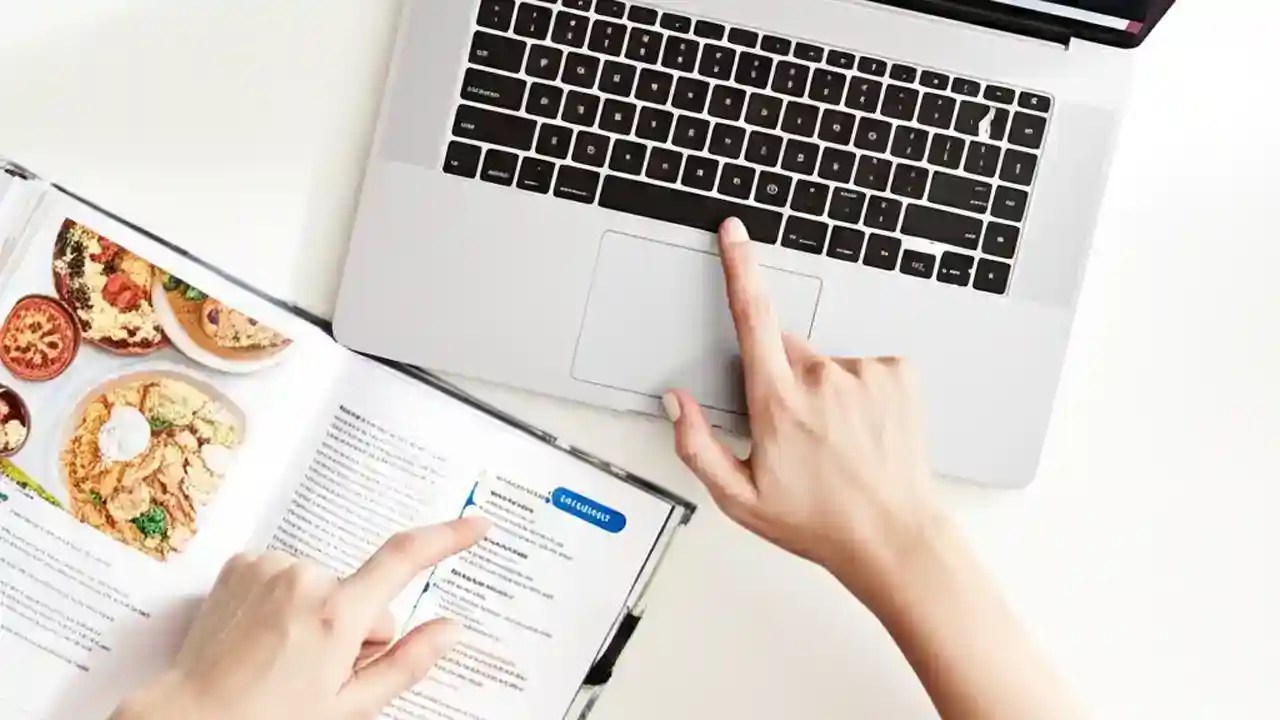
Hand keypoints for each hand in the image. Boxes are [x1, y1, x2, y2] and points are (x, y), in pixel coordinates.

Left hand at [113, 517, 490, 719]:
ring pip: (324, 584)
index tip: (477, 525)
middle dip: (356, 627)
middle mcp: (305, 579)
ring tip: (285, 656)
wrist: (189, 719)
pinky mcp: (244, 563)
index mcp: (336, 615)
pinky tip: (265, 634)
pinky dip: (285, 601)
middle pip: (362, 593)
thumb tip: (449, 630)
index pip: (406, 559)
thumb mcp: (347, 707)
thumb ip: (406, 664)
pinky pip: (289, 574)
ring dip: (317, 614)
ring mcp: (269, 567)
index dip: (449, 538)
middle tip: (322, 670)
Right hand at [662, 217, 944, 606]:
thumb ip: (695, 445)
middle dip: (781, 378)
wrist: (893, 537)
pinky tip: (862, 430)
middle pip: (787, 351)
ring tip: (835, 441)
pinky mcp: (898, 374)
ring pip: (826, 364)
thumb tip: (674, 402)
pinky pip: (863, 369)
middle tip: (797, 433)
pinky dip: (859, 392)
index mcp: (778, 403)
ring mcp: (865, 373)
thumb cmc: (817, 521)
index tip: (734, 233)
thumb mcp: (739, 498)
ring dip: (823, 390)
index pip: (753, 317)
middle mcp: (823, 378)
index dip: (740, 267)